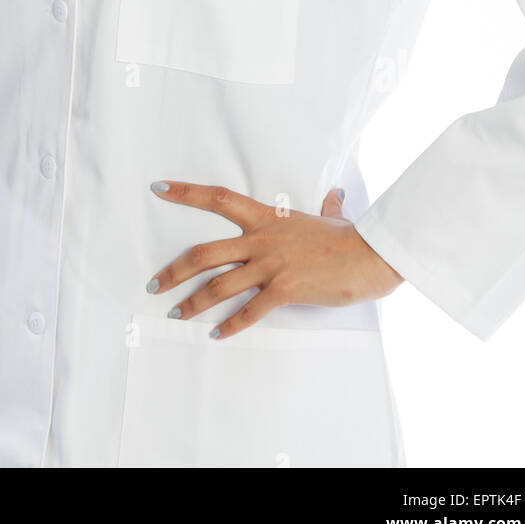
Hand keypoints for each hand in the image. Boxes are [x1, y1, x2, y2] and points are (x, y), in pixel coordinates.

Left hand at [145, 180, 403, 339]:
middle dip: (174, 271)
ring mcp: (270, 265)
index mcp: (265, 217)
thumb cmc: (349, 237)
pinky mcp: (284, 290)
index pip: (217, 197)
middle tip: (154, 284)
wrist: (369, 254)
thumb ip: (326, 208)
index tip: (159, 188)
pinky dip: (231, 325)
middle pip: (204, 253)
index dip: (186, 192)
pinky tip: (217, 335)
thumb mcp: (330, 218)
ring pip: (219, 286)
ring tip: (177, 313)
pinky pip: (249, 312)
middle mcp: (261, 239)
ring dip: (193, 303)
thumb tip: (334, 198)